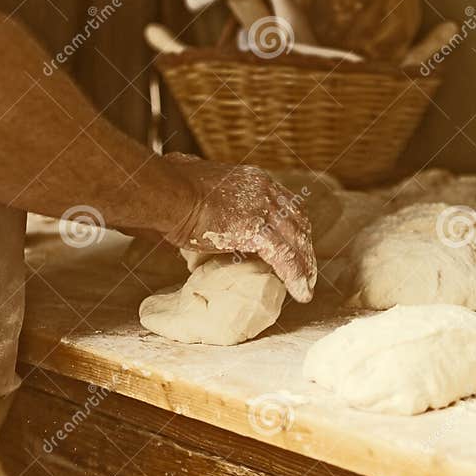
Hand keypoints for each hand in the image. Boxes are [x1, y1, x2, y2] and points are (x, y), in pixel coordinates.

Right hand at [162, 153, 316, 301]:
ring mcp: (263, 210)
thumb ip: (209, 197)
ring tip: (306, 289)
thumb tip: (195, 204)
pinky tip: (300, 294)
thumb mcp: (200, 188)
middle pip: (298, 224)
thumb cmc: (172, 191)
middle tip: (308, 273)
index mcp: (255, 181)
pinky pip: (285, 258)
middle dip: (305, 250)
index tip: (295, 246)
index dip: (294, 229)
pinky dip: (295, 277)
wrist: (168, 194)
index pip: (287, 206)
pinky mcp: (257, 231)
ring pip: (296, 243)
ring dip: (305, 268)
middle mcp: (265, 191)